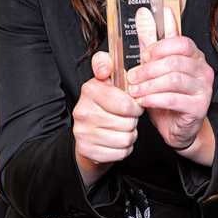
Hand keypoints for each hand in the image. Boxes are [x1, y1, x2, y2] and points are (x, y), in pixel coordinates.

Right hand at [72, 51, 142, 171]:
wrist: (90, 132)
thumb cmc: (107, 103)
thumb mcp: (109, 79)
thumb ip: (108, 64)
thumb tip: (104, 67)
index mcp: (90, 89)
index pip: (125, 103)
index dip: (135, 106)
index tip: (132, 105)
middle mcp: (82, 110)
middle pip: (128, 122)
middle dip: (133, 121)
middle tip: (126, 118)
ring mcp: (82, 131)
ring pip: (125, 139)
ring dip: (130, 135)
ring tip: (122, 129)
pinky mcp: (86, 150)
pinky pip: (119, 153)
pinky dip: (124, 149)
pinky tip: (116, 141)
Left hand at [130, 7, 212, 150]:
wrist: (177, 127)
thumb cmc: (166, 94)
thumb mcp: (156, 66)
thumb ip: (150, 41)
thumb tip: (143, 13)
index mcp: (194, 55)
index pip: (181, 42)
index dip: (160, 47)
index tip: (143, 55)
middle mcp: (203, 69)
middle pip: (175, 61)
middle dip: (149, 69)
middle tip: (131, 76)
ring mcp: (204, 88)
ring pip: (174, 79)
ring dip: (149, 85)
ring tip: (134, 90)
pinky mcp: (199, 107)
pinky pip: (174, 99)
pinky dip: (154, 99)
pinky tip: (143, 102)